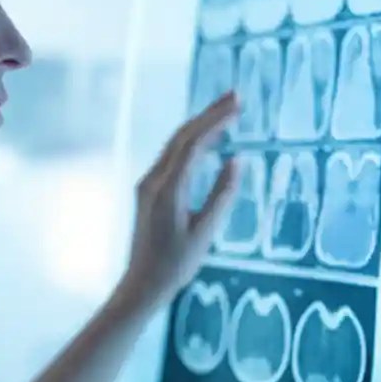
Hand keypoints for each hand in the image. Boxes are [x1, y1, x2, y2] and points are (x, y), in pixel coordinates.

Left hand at [116, 91, 240, 313]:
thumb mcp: (205, 232)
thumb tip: (238, 160)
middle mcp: (153, 180)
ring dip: (199, 125)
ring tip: (225, 110)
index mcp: (168, 189)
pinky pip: (171, 157)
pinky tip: (206, 140)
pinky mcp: (148, 191)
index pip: (194, 143)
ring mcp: (147, 184)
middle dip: (209, 114)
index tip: (238, 104)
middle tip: (236, 96)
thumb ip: (222, 195)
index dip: (217, 121)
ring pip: (174, 144)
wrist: (141, 285)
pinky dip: (191, 142)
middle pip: (182, 136)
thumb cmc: (176, 265)